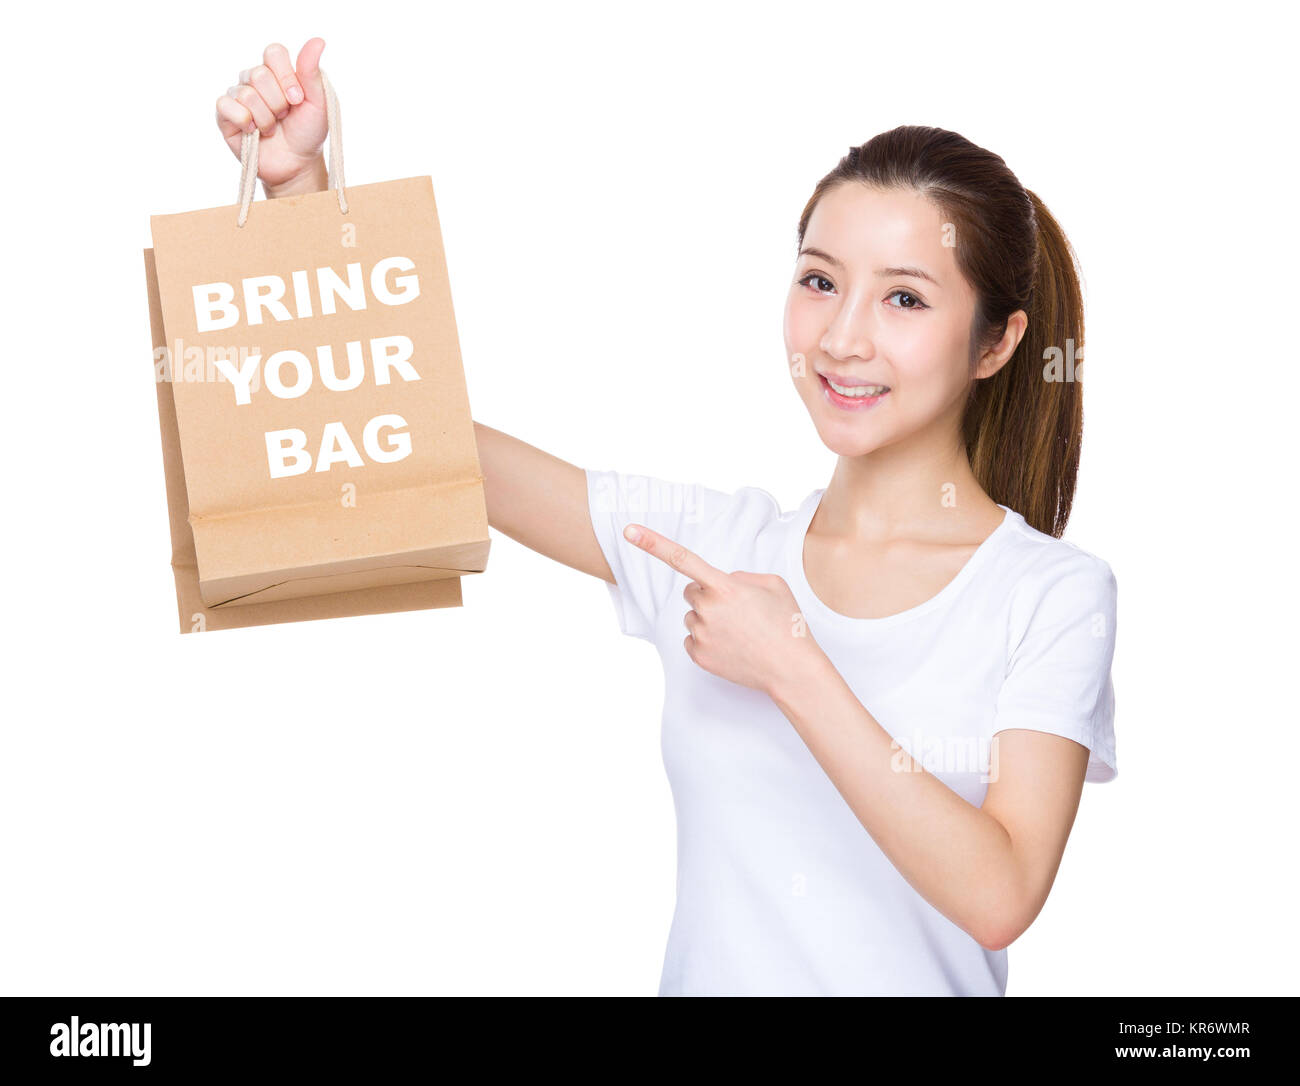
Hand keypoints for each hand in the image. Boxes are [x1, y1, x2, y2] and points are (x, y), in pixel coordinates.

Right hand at [214, 39, 328, 191]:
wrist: (296, 163)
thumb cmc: (307, 132)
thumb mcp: (317, 103)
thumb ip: (312, 72)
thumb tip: (318, 40)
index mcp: (277, 71)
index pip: (273, 53)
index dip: (287, 77)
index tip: (298, 99)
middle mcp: (254, 79)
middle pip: (259, 74)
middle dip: (278, 103)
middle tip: (284, 117)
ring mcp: (238, 95)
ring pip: (246, 93)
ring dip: (266, 118)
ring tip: (272, 128)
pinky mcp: (225, 114)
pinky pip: (227, 105)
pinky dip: (245, 122)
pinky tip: (254, 132)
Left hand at [624, 522, 825, 696]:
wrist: (791, 669)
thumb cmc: (787, 624)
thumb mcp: (773, 584)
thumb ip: (741, 576)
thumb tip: (722, 582)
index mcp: (724, 587)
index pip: (682, 558)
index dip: (653, 543)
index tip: (629, 531)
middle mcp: (707, 609)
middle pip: (690, 592)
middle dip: (706, 595)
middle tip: (735, 609)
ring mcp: (701, 634)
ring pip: (692, 616)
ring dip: (709, 618)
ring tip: (739, 631)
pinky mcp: (698, 656)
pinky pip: (692, 639)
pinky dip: (707, 639)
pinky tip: (731, 645)